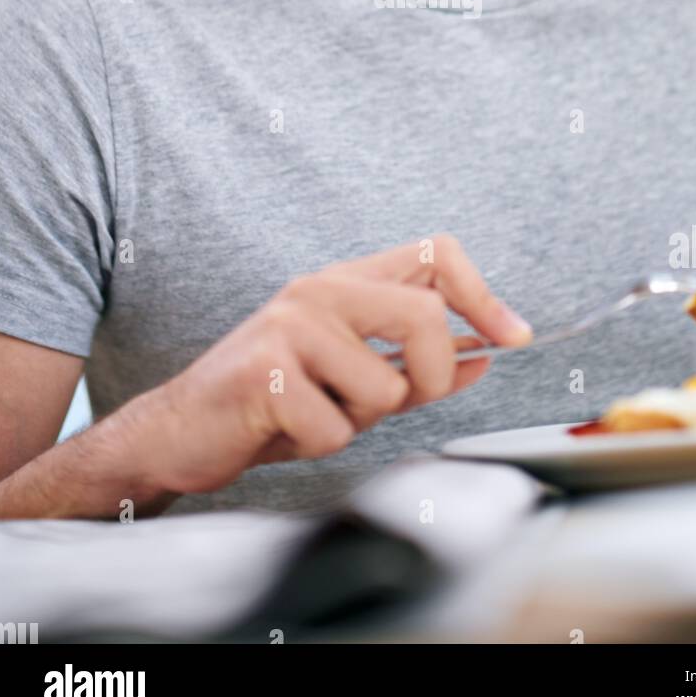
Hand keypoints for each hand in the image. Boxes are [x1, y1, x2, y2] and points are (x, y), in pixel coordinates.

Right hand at [128, 235, 531, 495]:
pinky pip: (337, 427)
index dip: (483, 294)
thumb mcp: (355, 380)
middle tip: (395, 400)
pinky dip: (320, 444)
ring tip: (314, 412)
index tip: (514, 337)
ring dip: (359, 420)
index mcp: (347, 282)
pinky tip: (284, 429)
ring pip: (385, 387)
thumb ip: (417, 365)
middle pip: (426, 316)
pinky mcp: (265, 370)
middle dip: (430, 377)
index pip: (436, 252)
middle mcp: (321, 290)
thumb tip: (486, 353)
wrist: (182, 430)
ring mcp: (290, 325)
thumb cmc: (274, 404)